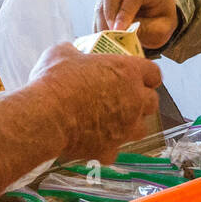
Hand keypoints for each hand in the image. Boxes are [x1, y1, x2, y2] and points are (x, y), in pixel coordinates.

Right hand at [26, 43, 161, 164]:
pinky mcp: (110, 148)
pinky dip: (106, 146)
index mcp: (127, 72)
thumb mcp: (61, 53)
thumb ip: (72, 52)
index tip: (140, 77)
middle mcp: (133, 101)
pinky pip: (115, 149)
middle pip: (152, 102)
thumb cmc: (56, 81)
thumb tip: (69, 51)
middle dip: (142, 101)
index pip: (153, 72)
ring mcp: (125, 128)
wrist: (47, 116)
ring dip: (130, 125)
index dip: (147, 75)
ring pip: (140, 129)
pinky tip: (93, 140)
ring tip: (113, 122)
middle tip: (126, 98)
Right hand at [95, 0, 179, 48]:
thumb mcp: (160, 29)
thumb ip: (143, 29)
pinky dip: (100, 22)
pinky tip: (107, 35)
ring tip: (110, 38)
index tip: (119, 31)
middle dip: (110, 11)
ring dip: (103, 19)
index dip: (124, 12)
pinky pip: (99, 6)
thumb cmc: (161, 21)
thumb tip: (121, 31)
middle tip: (112, 32)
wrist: (157, 16)